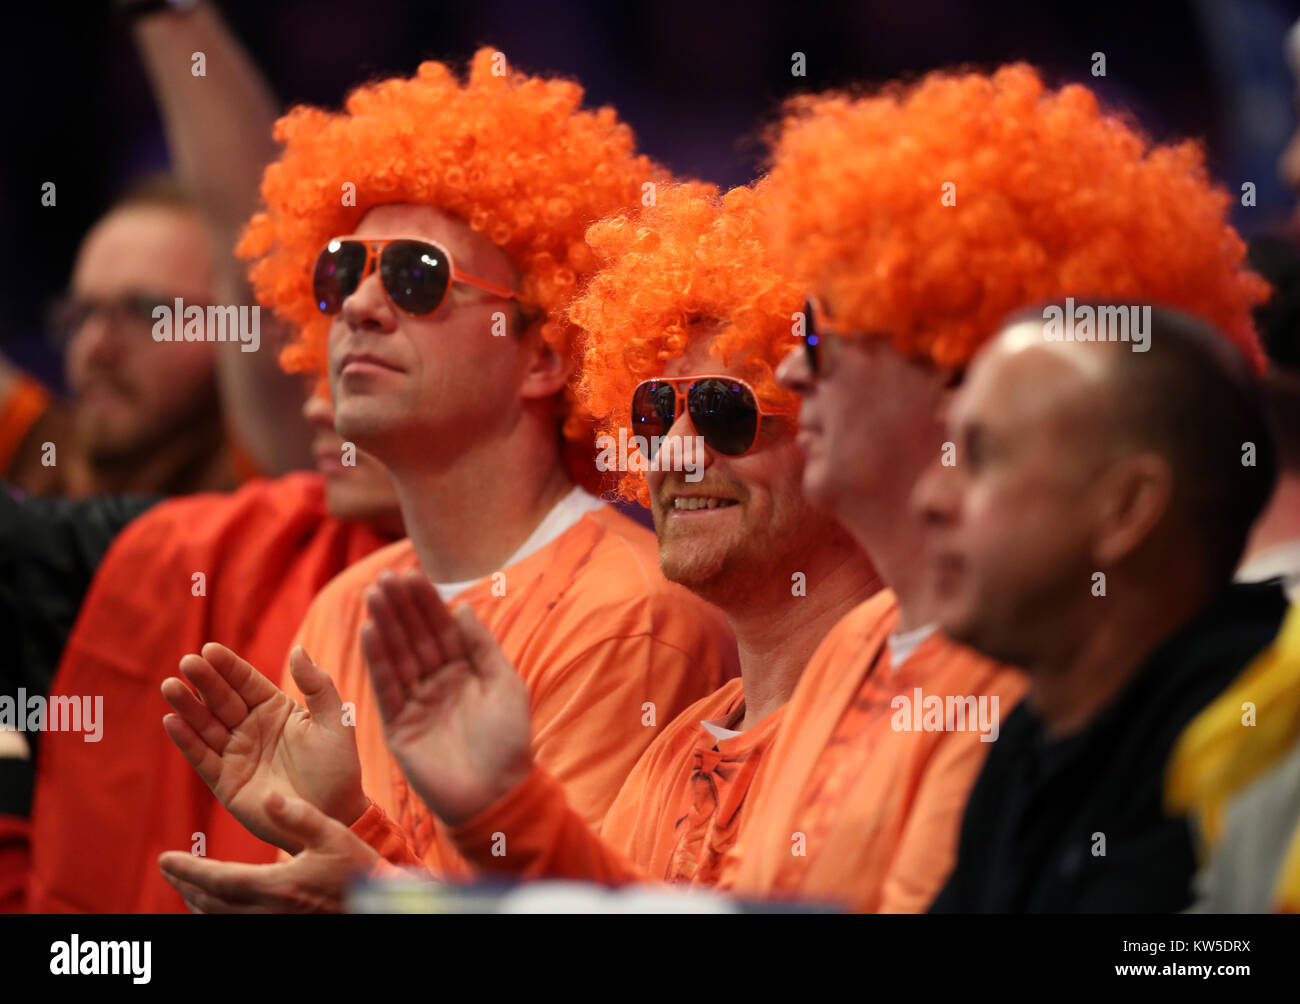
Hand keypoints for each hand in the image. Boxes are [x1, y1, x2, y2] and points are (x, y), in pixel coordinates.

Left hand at [158, 792, 379, 912]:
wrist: (379, 909)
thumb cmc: (359, 872)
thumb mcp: (334, 836)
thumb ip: (299, 816)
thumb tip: (268, 797)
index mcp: (275, 886)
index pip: (216, 880)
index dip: (187, 871)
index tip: (163, 859)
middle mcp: (266, 912)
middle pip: (211, 904)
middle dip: (186, 886)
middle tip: (169, 869)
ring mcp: (272, 924)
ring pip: (220, 919)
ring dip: (199, 903)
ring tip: (189, 887)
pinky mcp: (281, 927)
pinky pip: (237, 924)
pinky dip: (219, 913)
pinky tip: (223, 904)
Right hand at [161, 641, 368, 852]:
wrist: (334, 815)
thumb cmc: (338, 767)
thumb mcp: (334, 721)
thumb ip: (317, 686)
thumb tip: (298, 650)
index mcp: (275, 709)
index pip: (246, 681)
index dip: (228, 666)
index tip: (209, 649)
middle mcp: (251, 727)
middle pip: (221, 699)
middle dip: (203, 681)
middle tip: (186, 662)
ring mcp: (236, 754)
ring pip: (206, 725)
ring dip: (188, 706)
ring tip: (171, 686)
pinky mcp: (225, 781)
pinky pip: (202, 757)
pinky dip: (186, 740)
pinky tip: (172, 721)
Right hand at [360, 569, 532, 826]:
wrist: (497, 794)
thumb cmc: (509, 741)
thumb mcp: (505, 684)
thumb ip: (482, 646)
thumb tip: (462, 606)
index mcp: (465, 672)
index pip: (441, 629)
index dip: (426, 602)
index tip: (412, 573)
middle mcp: (438, 684)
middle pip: (415, 638)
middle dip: (401, 607)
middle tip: (384, 577)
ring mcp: (417, 704)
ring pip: (398, 657)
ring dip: (385, 625)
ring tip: (373, 595)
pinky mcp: (398, 726)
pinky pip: (386, 687)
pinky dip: (377, 660)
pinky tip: (369, 632)